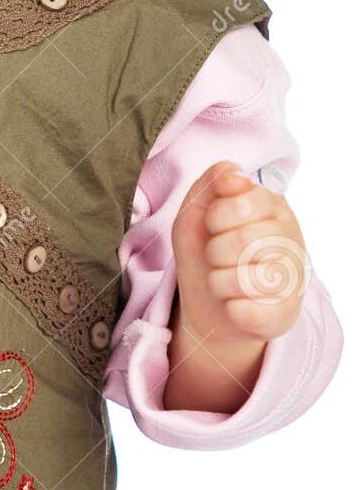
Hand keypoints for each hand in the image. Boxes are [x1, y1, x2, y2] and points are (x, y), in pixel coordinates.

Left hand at [172, 160, 307, 342]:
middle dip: (214, 252)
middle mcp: (291, 240)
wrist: (211, 300)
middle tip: (217, 257)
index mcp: (274, 207)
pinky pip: (245, 312)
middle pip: (241, 243)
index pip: (239, 204)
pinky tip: (235, 303)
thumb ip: (213, 184)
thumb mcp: (198, 211)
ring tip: (224, 279)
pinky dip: (228, 308)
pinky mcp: (283, 315)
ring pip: (241, 280)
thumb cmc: (208, 249)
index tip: (214, 225)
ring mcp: (292, 279)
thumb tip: (233, 174)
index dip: (215, 218)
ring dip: (217, 281)